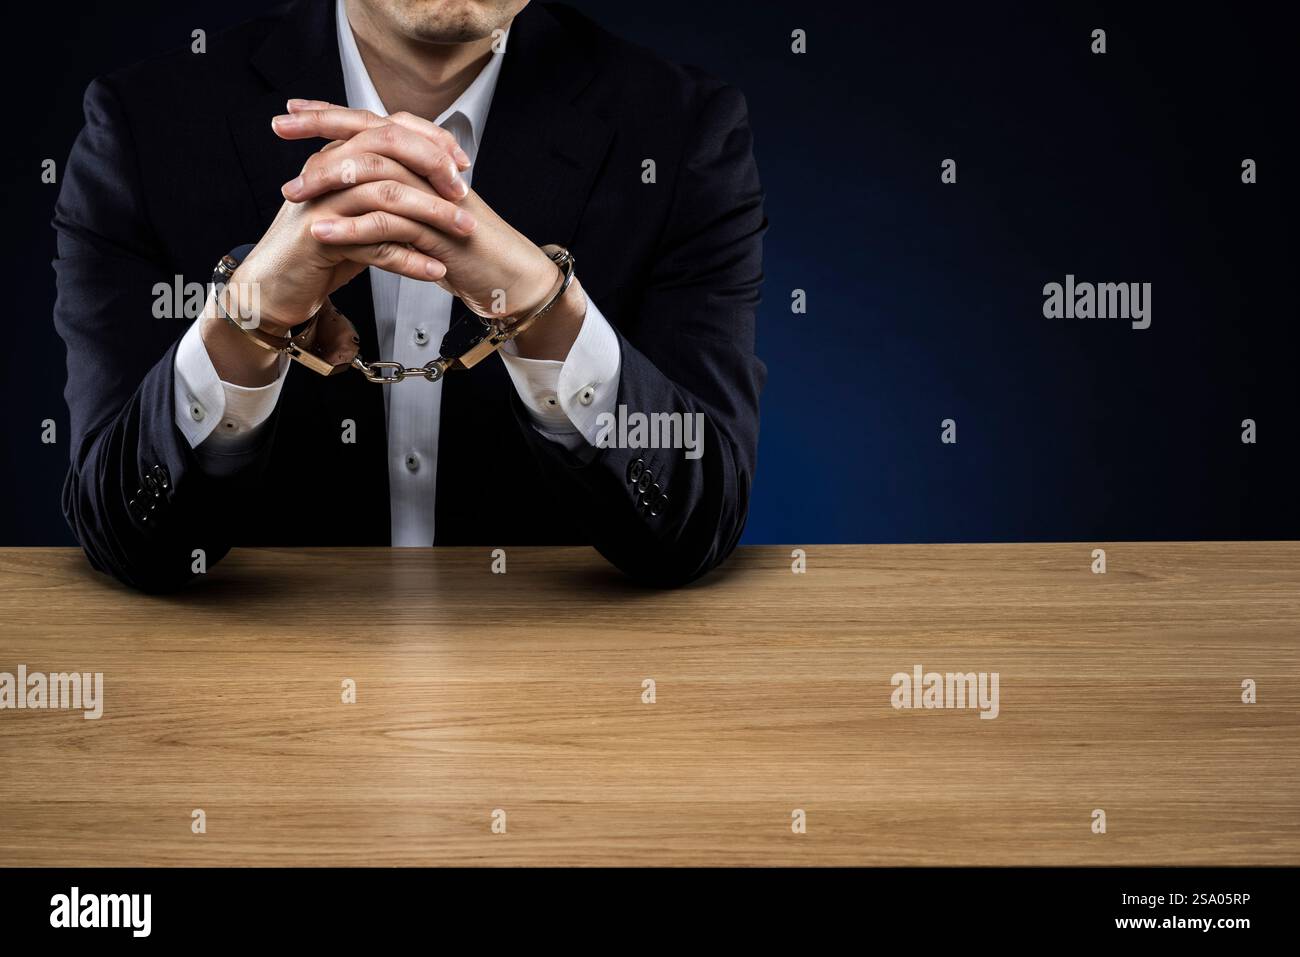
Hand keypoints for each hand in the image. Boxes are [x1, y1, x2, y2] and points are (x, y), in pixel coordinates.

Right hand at [202, 104, 476, 384]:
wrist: (276, 289)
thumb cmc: (324, 251)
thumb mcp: (359, 213)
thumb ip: (387, 190)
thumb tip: (435, 181)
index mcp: (340, 157)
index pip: (390, 129)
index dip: (430, 142)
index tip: (463, 164)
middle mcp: (329, 171)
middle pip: (387, 150)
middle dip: (433, 170)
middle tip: (465, 195)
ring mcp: (323, 203)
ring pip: (385, 196)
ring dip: (430, 215)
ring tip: (462, 232)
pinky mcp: (320, 239)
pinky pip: (374, 244)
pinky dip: (409, 259)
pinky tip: (435, 272)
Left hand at [275, 102, 587, 359]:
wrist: (510, 277)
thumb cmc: (470, 249)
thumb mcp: (429, 212)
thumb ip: (400, 192)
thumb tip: (360, 181)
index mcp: (426, 160)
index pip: (375, 124)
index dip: (332, 114)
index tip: (292, 113)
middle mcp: (430, 169)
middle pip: (371, 135)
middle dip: (320, 130)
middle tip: (279, 130)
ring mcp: (434, 198)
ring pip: (375, 174)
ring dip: (328, 182)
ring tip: (292, 195)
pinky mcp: (436, 231)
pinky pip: (387, 223)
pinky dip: (350, 228)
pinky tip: (320, 232)